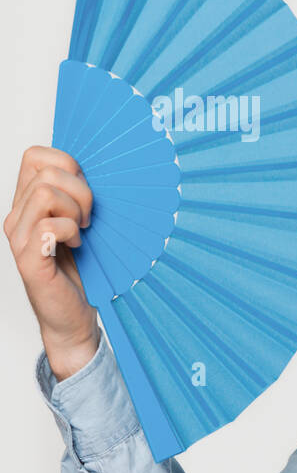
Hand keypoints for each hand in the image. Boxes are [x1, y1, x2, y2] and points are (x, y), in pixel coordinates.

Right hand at [4, 145, 100, 380]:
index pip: (36, 155)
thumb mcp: (84, 223)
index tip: (85, 195)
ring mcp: (19, 237)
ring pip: (45, 192)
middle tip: (89, 217)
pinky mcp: (29, 259)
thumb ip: (80, 195)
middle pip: (44, 170)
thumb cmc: (84, 269)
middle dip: (80, 189)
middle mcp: (17, 216)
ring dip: (76, 210)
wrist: (75, 316)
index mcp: (28, 203)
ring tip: (81, 232)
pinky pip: (49, 225)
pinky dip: (71, 231)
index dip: (68, 165)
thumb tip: (103, 166)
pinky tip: (76, 246)